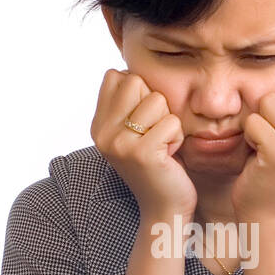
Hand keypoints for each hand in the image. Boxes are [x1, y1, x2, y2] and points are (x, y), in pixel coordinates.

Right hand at [90, 69, 197, 219]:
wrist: (164, 208)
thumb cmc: (157, 165)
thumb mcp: (132, 131)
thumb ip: (126, 102)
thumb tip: (128, 66)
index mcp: (97, 125)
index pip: (117, 76)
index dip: (140, 92)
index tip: (142, 123)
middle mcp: (102, 133)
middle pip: (137, 82)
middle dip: (155, 105)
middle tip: (154, 135)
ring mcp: (119, 143)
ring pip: (157, 101)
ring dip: (168, 122)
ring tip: (162, 146)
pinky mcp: (142, 153)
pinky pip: (171, 122)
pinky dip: (177, 138)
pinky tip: (169, 157)